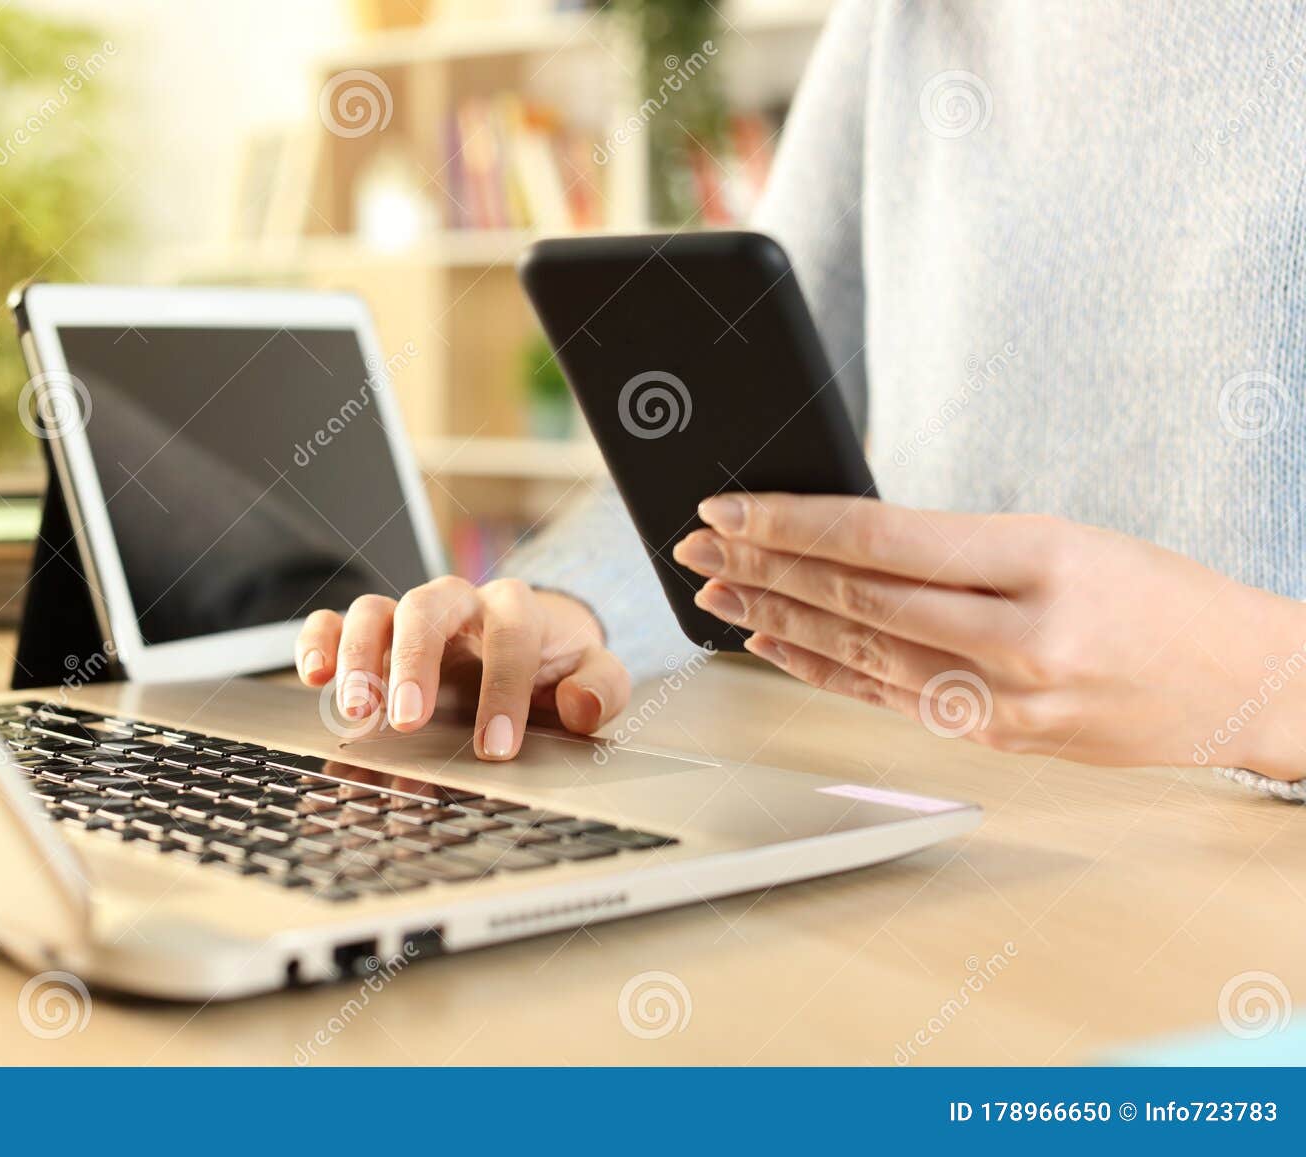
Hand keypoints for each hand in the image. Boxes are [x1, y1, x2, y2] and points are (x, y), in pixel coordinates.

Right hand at [294, 578, 629, 760]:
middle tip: (408, 721)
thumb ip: (600, 687)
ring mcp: (412, 616)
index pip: (510, 635)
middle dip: (415, 663)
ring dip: (360, 658)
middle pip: (429, 608)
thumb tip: (578, 706)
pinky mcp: (378, 633)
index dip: (503, 690)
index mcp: (516, 609)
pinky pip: (337, 620)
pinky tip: (314, 678)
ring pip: (376, 610)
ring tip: (358, 712)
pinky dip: (319, 641)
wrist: (532, 635)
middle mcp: (459, 603)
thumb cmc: (555, 660)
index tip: (495, 747)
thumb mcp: (593, 671)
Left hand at [674, 493, 1305, 780]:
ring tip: (716, 593)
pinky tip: (774, 647)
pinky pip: (887, 697)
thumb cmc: (1158, 594)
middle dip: (761, 569)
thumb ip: (954, 545)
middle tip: (695, 547)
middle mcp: (1019, 638)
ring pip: (860, 653)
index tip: (726, 507)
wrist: (1244, 683)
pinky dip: (822, 670)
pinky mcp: (996, 740)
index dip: (789, 523)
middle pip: (856, 599)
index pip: (880, 540)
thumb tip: (836, 535)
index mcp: (1040, 562)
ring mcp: (1006, 701)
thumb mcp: (1063, 538)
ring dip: (776, 621)